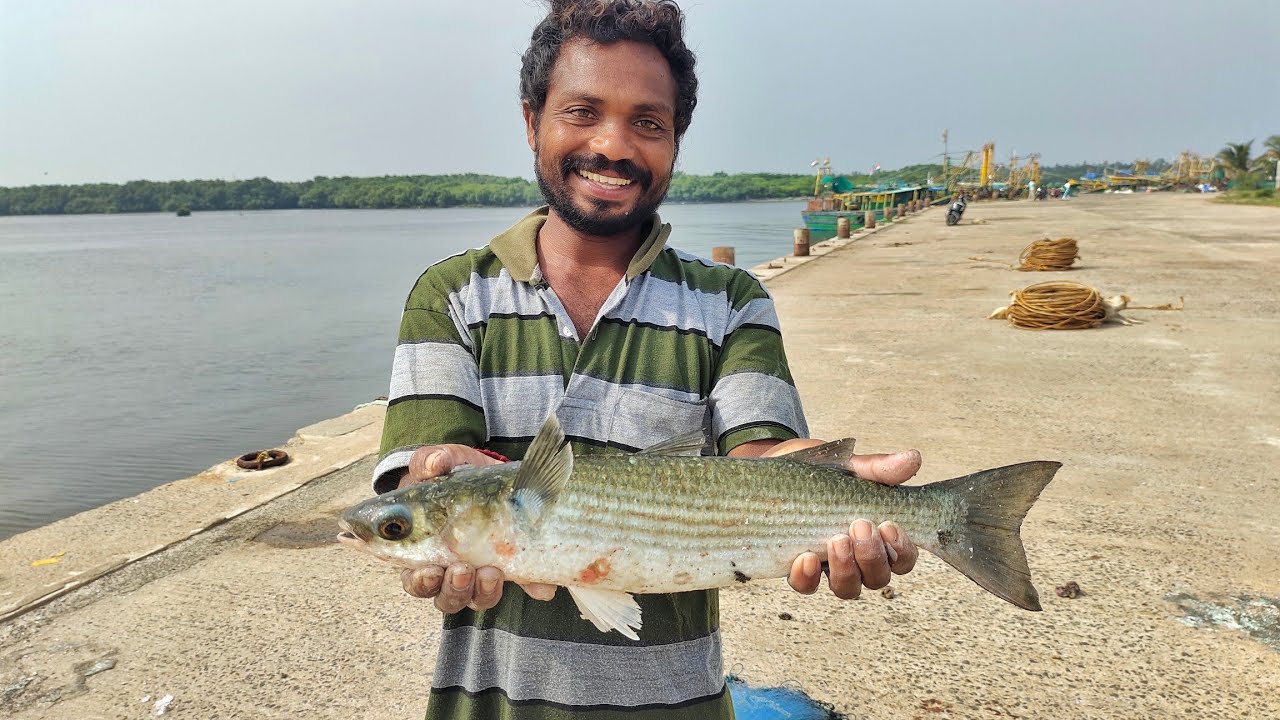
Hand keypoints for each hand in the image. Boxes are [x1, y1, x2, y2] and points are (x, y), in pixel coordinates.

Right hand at [397, 444, 557, 610]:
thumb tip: (432, 466)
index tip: (431, 570)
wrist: (496, 474)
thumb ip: (431, 461)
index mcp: (426, 550)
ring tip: (492, 572)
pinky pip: (526, 585)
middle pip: (446, 597)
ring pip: (479, 598)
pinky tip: (541, 585)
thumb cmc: (459, 473)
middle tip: (463, 571)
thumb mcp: (445, 462)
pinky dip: (534, 587)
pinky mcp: (517, 566)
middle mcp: (453, 569)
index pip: (415, 579)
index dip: (420, 581)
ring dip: (484, 591)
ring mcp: (486, 571)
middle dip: (453, 589)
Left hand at [763, 439, 920, 597]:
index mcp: (878, 535)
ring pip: (847, 588)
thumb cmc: (818, 471)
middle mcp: (858, 558)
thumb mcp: (848, 465)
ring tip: (836, 541)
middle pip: (878, 578)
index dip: (902, 549)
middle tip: (860, 525)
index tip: (889, 524)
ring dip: (846, 570)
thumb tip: (913, 458)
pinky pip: (806, 585)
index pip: (902, 557)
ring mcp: (827, 566)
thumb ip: (878, 467)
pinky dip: (807, 577)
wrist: (772, 468)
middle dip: (873, 556)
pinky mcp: (796, 568)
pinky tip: (805, 558)